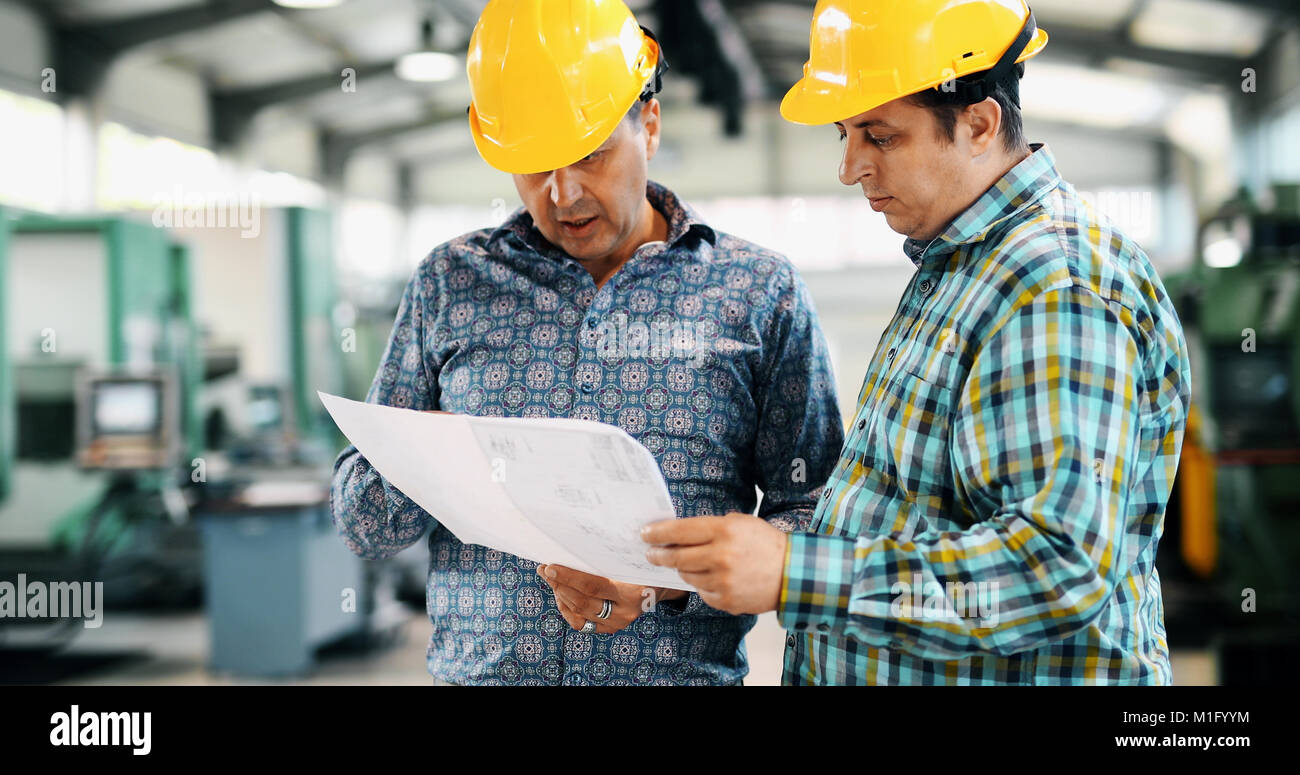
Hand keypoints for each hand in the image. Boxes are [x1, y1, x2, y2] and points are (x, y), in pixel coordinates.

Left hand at [536, 564, 685, 633]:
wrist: (662, 584)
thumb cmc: (644, 564)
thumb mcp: (633, 557)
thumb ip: (610, 555)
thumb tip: (574, 542)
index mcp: (633, 592)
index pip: (593, 586)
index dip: (568, 577)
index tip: (551, 566)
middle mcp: (625, 612)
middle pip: (582, 602)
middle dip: (559, 584)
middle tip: (545, 569)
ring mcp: (617, 623)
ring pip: (579, 614)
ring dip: (560, 595)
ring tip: (550, 579)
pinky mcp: (610, 628)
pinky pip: (581, 624)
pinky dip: (567, 609)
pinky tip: (561, 595)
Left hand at [642, 512, 786, 614]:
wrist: (791, 573)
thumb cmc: (764, 544)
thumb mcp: (739, 523)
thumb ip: (710, 527)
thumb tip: (677, 533)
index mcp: (724, 531)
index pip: (680, 531)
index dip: (658, 533)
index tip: (645, 534)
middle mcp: (720, 556)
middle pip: (676, 556)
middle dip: (659, 554)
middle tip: (651, 553)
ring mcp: (722, 581)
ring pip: (687, 575)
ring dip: (684, 568)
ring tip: (692, 563)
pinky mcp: (725, 601)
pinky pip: (701, 592)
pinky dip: (702, 584)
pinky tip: (713, 578)